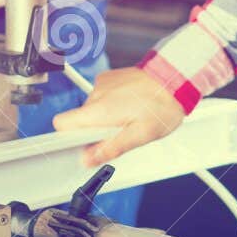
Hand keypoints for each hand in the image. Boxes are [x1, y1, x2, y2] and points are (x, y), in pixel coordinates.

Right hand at [51, 66, 186, 164]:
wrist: (174, 77)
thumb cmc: (161, 105)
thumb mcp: (140, 135)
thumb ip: (111, 148)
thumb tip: (88, 159)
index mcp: (100, 110)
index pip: (62, 123)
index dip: (68, 138)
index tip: (84, 146)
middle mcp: (96, 94)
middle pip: (80, 119)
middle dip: (94, 131)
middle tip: (119, 133)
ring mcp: (102, 83)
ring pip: (93, 109)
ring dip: (105, 118)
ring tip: (129, 118)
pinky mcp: (110, 78)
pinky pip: (102, 97)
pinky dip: (111, 104)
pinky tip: (130, 106)